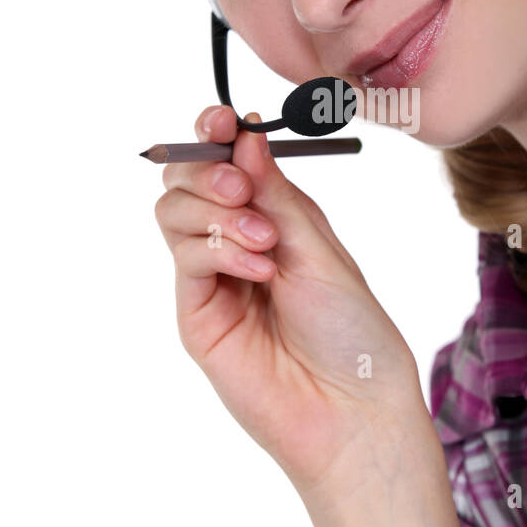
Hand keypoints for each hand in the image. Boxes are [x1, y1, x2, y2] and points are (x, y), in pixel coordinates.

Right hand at [152, 104, 424, 495]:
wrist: (354, 407)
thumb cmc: (353, 332)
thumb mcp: (321, 249)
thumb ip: (276, 194)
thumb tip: (247, 132)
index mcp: (274, 218)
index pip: (226, 162)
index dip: (216, 134)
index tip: (223, 119)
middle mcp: (236, 242)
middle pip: (185, 181)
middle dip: (205, 168)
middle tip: (238, 187)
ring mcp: (212, 280)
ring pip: (172, 213)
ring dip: (213, 210)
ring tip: (262, 241)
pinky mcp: (196, 316)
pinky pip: (185, 259)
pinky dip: (217, 250)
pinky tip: (258, 270)